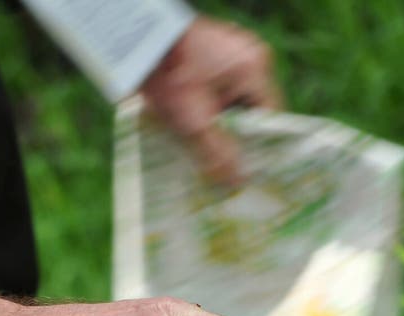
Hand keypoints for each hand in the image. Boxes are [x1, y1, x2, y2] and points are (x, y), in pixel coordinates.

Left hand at [142, 16, 280, 183]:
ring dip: (222, 128)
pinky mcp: (211, 56)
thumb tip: (238, 184)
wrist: (133, 43)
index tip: (251, 171)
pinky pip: (220, 93)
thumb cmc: (167, 75)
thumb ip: (218, 155)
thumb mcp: (195, 123)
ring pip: (234, 105)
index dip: (260, 147)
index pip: (270, 118)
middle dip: (239, 140)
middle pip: (252, 113)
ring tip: (210, 155)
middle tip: (229, 170)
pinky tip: (197, 132)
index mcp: (254, 68)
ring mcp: (230, 53)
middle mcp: (248, 57)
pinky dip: (210, 112)